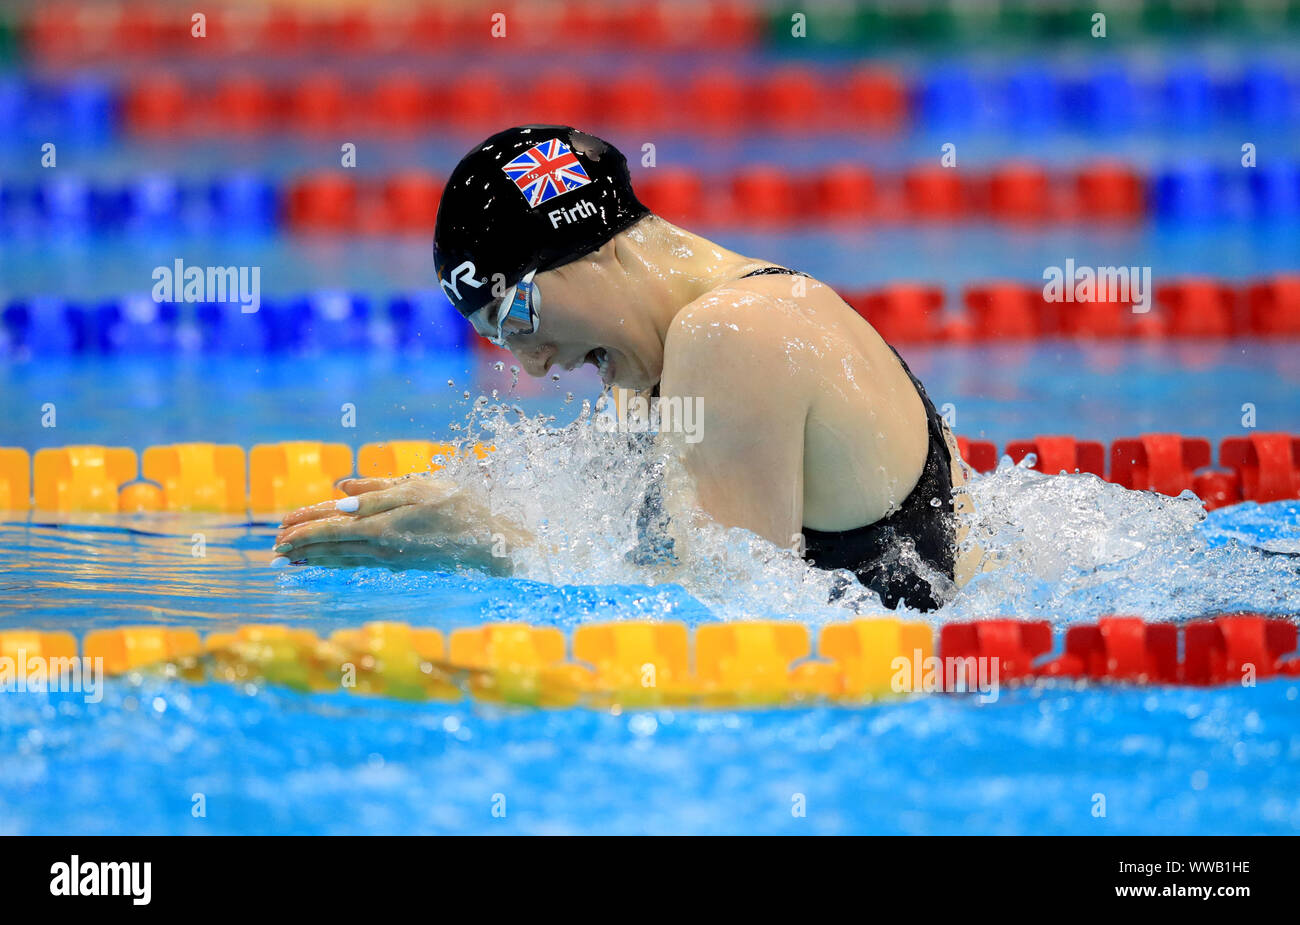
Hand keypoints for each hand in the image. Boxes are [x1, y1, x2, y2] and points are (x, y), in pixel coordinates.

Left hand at [272, 475, 526, 571]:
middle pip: (331, 546)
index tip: (279, 532)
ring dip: (314, 558)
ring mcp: (390, 559)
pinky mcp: (401, 564)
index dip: (302, 530)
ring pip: (343, 558)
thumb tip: (339, 491)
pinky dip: (338, 562)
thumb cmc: (458, 509)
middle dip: (301, 546)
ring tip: (291, 561)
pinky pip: (359, 563)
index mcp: (380, 526)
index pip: (331, 528)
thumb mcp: (418, 488)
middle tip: (274, 550)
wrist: (490, 544)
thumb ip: (377, 491)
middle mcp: (380, 548)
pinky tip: (330, 562)